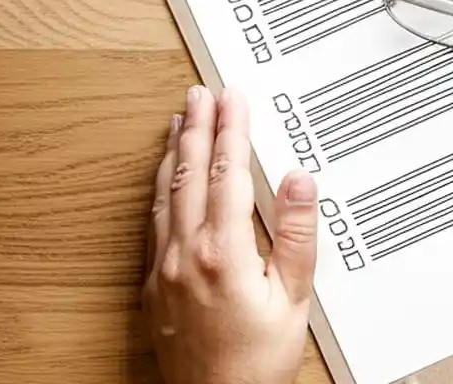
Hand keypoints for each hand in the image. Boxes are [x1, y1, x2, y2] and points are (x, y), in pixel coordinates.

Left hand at [144, 86, 318, 383]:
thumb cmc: (257, 361)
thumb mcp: (294, 298)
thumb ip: (298, 235)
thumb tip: (299, 182)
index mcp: (223, 253)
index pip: (226, 174)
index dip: (230, 131)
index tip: (233, 100)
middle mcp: (186, 255)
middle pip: (189, 175)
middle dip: (197, 129)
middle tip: (201, 95)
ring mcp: (164, 269)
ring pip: (164, 194)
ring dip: (173, 153)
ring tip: (179, 122)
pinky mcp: (154, 285)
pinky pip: (154, 222)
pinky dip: (161, 188)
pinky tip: (165, 179)